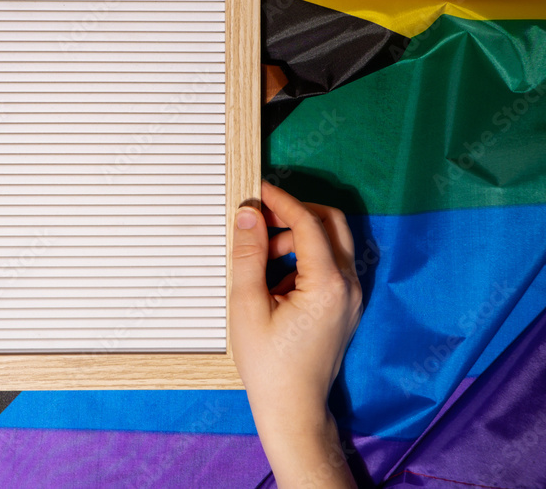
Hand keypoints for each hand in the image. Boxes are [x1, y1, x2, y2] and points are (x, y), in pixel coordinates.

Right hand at [230, 181, 361, 487]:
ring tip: (260, 257)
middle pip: (331, 224)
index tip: (257, 191)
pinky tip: (274, 279)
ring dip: (297, 237)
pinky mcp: (345, 306)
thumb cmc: (268, 363)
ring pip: (331, 243)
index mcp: (326, 284)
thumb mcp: (247, 304)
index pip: (308, 223)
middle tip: (260, 217)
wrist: (293, 407)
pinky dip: (304, 257)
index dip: (282, 201)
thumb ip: (248, 254)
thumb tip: (248, 213)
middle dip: (295, 213)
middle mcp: (348, 285)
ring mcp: (351, 296)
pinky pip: (330, 265)